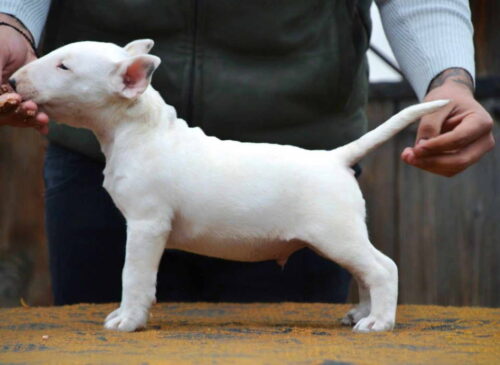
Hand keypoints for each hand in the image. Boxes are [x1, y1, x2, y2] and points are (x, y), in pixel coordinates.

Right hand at [0, 13, 47, 133]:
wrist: (17, 39)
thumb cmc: (1, 42)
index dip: (2, 105)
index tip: (15, 98)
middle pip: (5, 114)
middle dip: (19, 114)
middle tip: (33, 107)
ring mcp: (11, 101)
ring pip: (17, 117)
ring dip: (30, 119)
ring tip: (43, 117)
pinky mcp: (26, 101)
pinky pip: (30, 115)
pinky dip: (37, 123)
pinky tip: (44, 127)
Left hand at [401, 68, 494, 176]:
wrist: (452, 100)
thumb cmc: (446, 99)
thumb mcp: (436, 105)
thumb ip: (429, 125)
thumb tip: (420, 147)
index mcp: (481, 122)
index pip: (459, 139)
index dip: (436, 145)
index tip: (416, 147)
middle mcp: (483, 141)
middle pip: (459, 159)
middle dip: (431, 161)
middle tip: (408, 156)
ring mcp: (475, 153)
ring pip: (451, 168)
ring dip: (427, 164)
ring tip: (407, 155)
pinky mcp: (463, 160)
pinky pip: (446, 169)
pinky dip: (429, 165)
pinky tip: (416, 156)